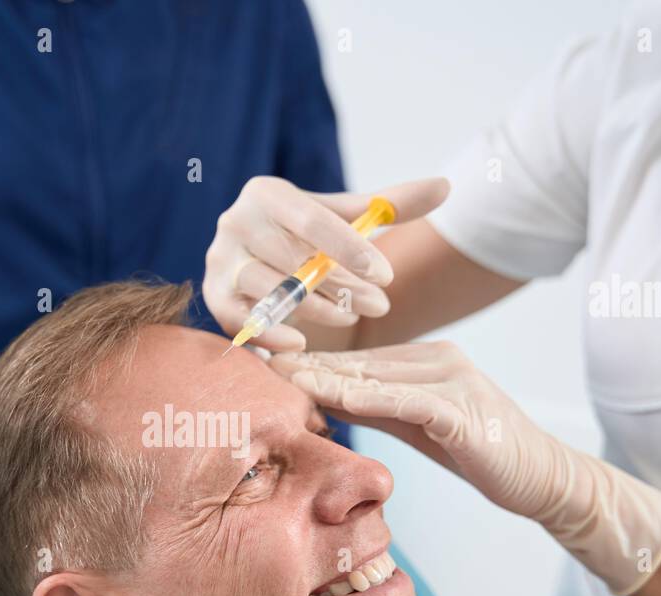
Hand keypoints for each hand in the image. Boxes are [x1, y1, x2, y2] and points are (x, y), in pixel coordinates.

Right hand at [202, 176, 448, 351]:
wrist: (262, 261)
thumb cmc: (308, 239)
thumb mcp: (345, 219)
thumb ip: (391, 205)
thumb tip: (446, 187)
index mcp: (266, 193)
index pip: (312, 219)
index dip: (350, 248)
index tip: (386, 275)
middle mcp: (235, 222)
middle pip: (293, 259)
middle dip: (341, 286)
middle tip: (381, 305)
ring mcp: (220, 261)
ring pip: (272, 290)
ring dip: (316, 309)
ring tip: (351, 318)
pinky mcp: (214, 297)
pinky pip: (242, 319)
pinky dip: (271, 333)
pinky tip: (302, 342)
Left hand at [270, 343, 660, 595]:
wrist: (539, 478)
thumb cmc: (478, 452)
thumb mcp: (416, 426)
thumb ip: (377, 407)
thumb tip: (326, 397)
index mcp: (425, 359)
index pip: (357, 358)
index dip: (309, 359)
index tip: (262, 358)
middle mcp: (439, 359)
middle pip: (361, 361)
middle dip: (307, 360)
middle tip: (256, 354)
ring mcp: (455, 382)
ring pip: (379, 376)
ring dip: (328, 374)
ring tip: (283, 373)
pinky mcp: (466, 411)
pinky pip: (412, 401)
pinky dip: (375, 398)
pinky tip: (340, 397)